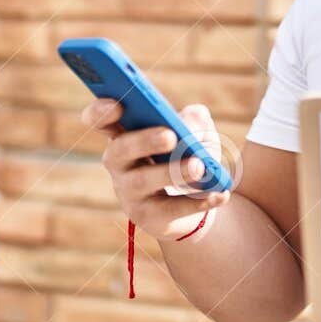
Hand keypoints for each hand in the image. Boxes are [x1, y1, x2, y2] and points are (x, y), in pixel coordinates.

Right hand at [83, 99, 230, 240]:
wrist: (198, 196)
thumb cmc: (188, 153)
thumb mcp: (196, 129)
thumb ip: (193, 120)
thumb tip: (189, 129)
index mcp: (124, 133)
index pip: (101, 120)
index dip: (101, 112)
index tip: (118, 103)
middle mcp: (119, 163)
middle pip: (121, 150)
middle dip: (145, 141)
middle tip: (170, 136)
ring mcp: (129, 193)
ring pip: (144, 181)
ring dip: (173, 172)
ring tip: (200, 166)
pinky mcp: (149, 217)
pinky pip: (171, 209)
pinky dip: (198, 201)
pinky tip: (220, 194)